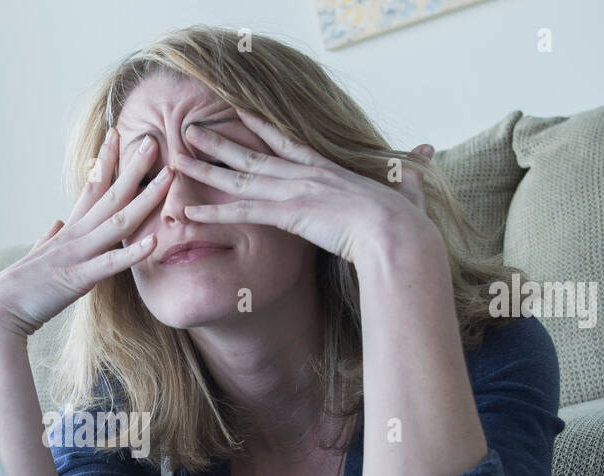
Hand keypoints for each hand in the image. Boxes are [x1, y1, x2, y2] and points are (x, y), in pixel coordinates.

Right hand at [0, 129, 175, 340]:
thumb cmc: (17, 288)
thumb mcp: (36, 257)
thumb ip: (48, 238)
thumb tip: (55, 223)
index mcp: (67, 232)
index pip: (90, 188)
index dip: (106, 161)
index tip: (118, 135)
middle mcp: (75, 236)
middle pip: (110, 195)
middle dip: (133, 168)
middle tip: (153, 141)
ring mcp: (77, 255)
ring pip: (118, 221)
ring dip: (146, 199)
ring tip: (168, 178)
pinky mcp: (78, 279)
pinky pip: (110, 264)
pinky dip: (133, 253)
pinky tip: (155, 241)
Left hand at [174, 108, 435, 264]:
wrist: (397, 233)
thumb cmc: (404, 219)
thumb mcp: (408, 191)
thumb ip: (409, 178)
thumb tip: (427, 156)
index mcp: (328, 168)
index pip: (286, 141)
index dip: (260, 127)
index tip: (238, 114)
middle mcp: (305, 174)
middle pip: (252, 154)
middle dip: (218, 142)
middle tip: (190, 130)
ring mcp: (294, 192)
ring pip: (238, 178)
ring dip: (205, 169)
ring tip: (176, 160)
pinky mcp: (288, 214)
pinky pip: (241, 212)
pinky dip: (213, 211)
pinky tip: (188, 211)